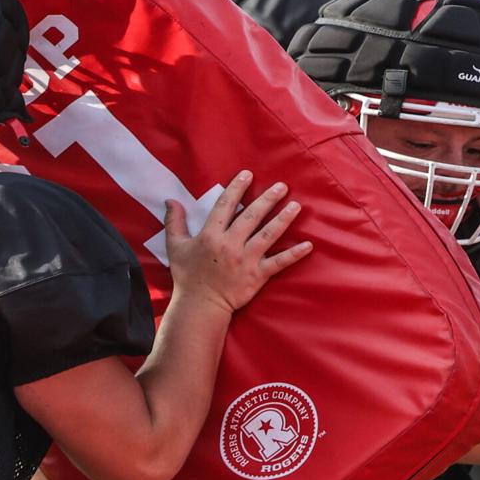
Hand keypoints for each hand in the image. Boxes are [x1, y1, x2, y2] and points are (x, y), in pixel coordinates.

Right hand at [165, 170, 312, 314]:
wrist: (200, 305)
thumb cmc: (187, 276)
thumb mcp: (175, 247)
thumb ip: (174, 222)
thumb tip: (171, 201)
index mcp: (211, 235)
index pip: (225, 206)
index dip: (236, 189)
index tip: (247, 175)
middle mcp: (230, 244)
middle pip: (252, 216)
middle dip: (267, 199)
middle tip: (282, 186)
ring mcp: (246, 260)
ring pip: (268, 235)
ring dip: (283, 219)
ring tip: (296, 206)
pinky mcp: (257, 275)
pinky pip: (279, 263)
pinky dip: (294, 254)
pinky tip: (308, 245)